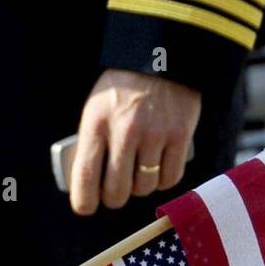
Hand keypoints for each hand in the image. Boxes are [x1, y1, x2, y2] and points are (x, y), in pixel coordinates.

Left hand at [70, 68, 200, 214]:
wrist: (161, 57)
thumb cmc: (122, 88)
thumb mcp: (96, 108)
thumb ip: (93, 142)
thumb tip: (89, 184)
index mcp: (97, 123)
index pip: (85, 176)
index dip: (84, 201)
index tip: (85, 207)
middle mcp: (125, 131)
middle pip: (117, 190)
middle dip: (114, 198)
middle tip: (115, 193)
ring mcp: (155, 134)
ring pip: (145, 187)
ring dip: (140, 187)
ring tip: (138, 173)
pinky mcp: (180, 135)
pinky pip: (170, 178)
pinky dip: (163, 180)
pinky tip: (158, 171)